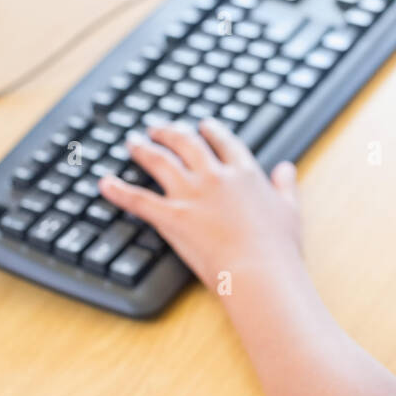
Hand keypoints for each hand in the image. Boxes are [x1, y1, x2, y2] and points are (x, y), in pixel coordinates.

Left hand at [97, 118, 304, 292]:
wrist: (259, 269)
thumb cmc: (278, 246)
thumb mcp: (290, 209)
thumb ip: (286, 185)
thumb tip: (286, 169)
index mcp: (245, 173)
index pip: (224, 142)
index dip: (211, 131)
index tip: (203, 125)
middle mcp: (215, 176)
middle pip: (187, 144)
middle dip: (170, 132)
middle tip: (158, 128)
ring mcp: (191, 194)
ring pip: (160, 162)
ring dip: (143, 149)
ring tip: (133, 142)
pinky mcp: (171, 216)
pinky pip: (138, 199)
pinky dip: (119, 190)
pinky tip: (105, 183)